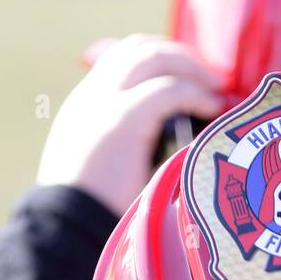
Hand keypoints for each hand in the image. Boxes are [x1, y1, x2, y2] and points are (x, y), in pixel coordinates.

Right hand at [36, 33, 226, 216]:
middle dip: (178, 56)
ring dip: (190, 68)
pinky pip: (169, 90)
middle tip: (208, 78)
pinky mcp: (123, 119)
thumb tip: (163, 158)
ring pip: (153, 58)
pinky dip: (195, 93)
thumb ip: (121, 155)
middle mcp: (91, 95)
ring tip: (215, 90)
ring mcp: (105, 102)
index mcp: (82, 107)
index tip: (184, 75)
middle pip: (138, 49)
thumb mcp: (97, 176)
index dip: (156, 60)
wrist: (65, 231)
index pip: (119, 59)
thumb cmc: (87, 219)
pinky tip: (212, 107)